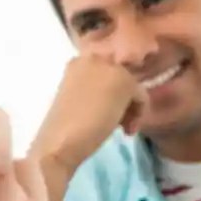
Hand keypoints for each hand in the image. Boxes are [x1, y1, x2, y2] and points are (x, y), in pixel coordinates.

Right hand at [31, 53, 147, 173]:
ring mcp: (109, 67)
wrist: (59, 143)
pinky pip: (141, 97)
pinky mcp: (124, 81)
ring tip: (121, 129)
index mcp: (77, 62)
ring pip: (132, 87)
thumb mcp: (76, 100)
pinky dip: (138, 115)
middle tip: (116, 124)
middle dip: (121, 101)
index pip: (107, 74)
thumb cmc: (62, 129)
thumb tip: (112, 98)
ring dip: (129, 109)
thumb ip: (94, 91)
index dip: (110, 95)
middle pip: (121, 78)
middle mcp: (93, 57)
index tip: (105, 115)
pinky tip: (125, 130)